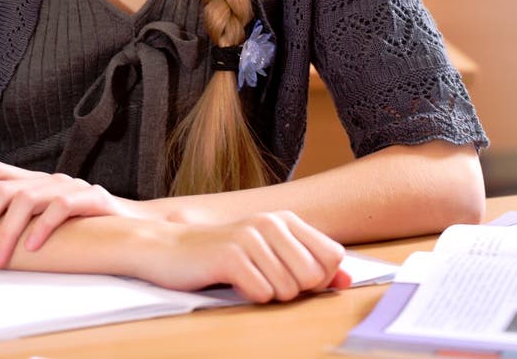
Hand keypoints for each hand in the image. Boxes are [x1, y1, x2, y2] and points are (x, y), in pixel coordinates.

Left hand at [0, 160, 130, 266]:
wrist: (133, 226)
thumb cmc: (83, 229)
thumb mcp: (46, 220)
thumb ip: (19, 221)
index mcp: (35, 181)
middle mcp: (49, 179)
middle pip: (4, 188)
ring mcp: (71, 186)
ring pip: (27, 197)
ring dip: (6, 231)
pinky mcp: (92, 199)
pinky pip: (62, 207)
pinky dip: (43, 227)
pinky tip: (33, 248)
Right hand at [151, 210, 349, 302]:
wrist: (168, 248)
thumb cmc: (223, 255)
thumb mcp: (269, 254)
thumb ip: (310, 264)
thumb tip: (348, 279)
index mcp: (285, 219)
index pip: (333, 256)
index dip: (320, 278)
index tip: (294, 277)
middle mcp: (271, 222)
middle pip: (314, 277)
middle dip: (293, 290)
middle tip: (263, 278)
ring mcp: (250, 237)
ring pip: (289, 289)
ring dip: (269, 294)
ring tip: (246, 278)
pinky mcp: (231, 256)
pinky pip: (262, 293)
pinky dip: (249, 296)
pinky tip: (232, 282)